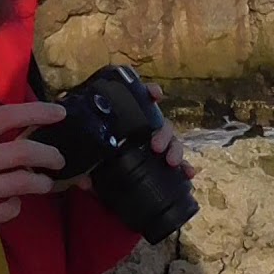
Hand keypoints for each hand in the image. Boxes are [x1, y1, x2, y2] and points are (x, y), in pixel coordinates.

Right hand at [0, 102, 67, 257]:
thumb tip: (9, 135)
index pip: (4, 116)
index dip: (36, 112)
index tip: (59, 113)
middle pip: (22, 152)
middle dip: (49, 154)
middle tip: (59, 158)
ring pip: (21, 183)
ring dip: (39, 182)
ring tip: (43, 183)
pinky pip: (8, 209)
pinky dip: (15, 206)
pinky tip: (10, 204)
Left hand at [72, 82, 197, 190]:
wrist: (105, 180)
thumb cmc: (98, 159)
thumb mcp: (90, 160)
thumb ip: (86, 167)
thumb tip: (84, 181)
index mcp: (128, 119)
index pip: (140, 100)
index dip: (150, 93)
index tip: (156, 95)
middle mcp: (146, 129)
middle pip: (161, 123)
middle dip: (162, 132)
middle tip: (155, 146)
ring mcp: (158, 144)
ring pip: (173, 141)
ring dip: (175, 149)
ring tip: (170, 162)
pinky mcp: (164, 162)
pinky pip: (179, 163)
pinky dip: (186, 167)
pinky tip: (189, 173)